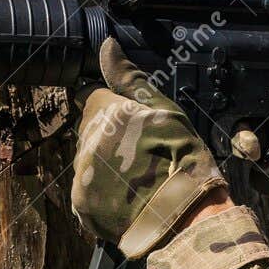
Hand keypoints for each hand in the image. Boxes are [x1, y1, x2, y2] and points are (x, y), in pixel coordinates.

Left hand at [71, 38, 232, 258]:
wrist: (187, 222)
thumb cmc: (184, 163)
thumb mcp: (168, 113)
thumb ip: (131, 79)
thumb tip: (107, 46)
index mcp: (107, 114)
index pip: (95, 97)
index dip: (119, 109)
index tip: (139, 126)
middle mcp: (87, 142)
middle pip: (90, 129)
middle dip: (110, 135)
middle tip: (145, 154)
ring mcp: (82, 176)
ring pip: (87, 159)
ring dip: (106, 163)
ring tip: (139, 178)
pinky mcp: (82, 205)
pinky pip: (87, 189)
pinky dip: (103, 190)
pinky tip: (129, 196)